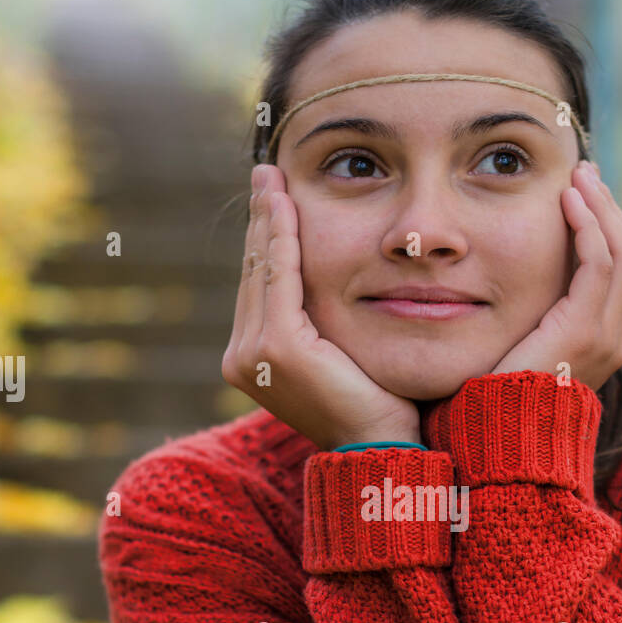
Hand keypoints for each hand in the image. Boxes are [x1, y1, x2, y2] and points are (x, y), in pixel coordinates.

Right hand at [222, 163, 423, 449]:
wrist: (380, 448)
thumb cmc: (373, 407)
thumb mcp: (339, 355)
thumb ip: (322, 324)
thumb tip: (332, 285)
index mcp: (252, 360)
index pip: (260, 286)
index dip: (265, 239)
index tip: (273, 197)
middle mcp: (241, 357)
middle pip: (254, 271)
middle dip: (261, 220)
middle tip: (266, 174)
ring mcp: (253, 354)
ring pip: (262, 268)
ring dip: (267, 219)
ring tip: (272, 179)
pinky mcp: (276, 347)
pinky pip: (279, 276)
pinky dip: (281, 237)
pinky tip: (286, 204)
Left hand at [489, 160, 621, 391]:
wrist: (498, 440)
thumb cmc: (497, 400)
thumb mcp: (522, 350)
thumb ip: (534, 319)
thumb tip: (514, 287)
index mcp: (602, 341)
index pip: (618, 272)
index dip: (605, 228)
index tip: (582, 195)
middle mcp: (614, 338)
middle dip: (608, 210)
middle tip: (585, 174)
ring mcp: (605, 337)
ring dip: (601, 209)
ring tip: (579, 177)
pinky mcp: (585, 332)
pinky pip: (599, 264)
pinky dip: (588, 227)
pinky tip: (570, 201)